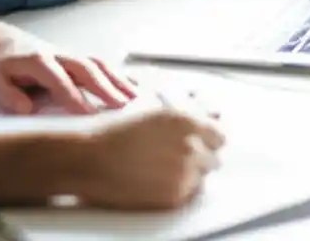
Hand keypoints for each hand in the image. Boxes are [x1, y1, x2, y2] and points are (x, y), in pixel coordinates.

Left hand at [0, 29, 136, 114]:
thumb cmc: (1, 66)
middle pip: (86, 68)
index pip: (59, 80)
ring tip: (134, 97)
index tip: (88, 114)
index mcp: (38, 61)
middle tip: (121, 105)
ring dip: (118, 79)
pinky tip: (134, 85)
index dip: (74, 96)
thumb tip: (27, 108)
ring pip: (98, 64)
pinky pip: (101, 64)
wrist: (2, 41)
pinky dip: (119, 74)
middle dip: (105, 86)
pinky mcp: (77, 57)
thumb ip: (8, 95)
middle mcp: (59, 54)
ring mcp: (71, 54)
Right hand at [77, 108, 224, 209]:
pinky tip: (154, 183)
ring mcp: (185, 172)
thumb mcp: (154, 114)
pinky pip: (187, 196)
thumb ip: (186, 116)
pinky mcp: (174, 195)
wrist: (90, 161)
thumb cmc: (115, 136)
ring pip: (200, 179)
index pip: (219, 136)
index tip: (201, 146)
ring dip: (187, 176)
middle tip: (173, 161)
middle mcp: (191, 146)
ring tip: (159, 172)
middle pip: (213, 159)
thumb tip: (212, 114)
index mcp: (188, 122)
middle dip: (198, 160)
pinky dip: (176, 192)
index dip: (208, 142)